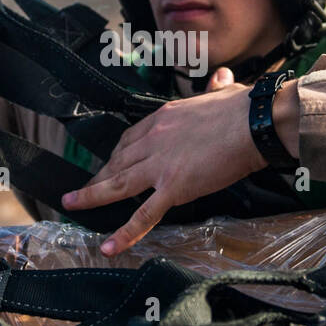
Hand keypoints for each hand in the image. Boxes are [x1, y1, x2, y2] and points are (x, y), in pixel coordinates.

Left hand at [61, 67, 268, 255]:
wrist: (253, 124)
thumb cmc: (243, 109)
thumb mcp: (221, 93)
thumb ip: (216, 88)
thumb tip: (221, 79)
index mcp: (163, 117)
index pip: (130, 139)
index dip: (117, 155)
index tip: (111, 164)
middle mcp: (154, 139)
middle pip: (117, 161)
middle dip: (99, 177)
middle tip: (83, 190)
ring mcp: (160, 165)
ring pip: (118, 185)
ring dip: (91, 196)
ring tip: (71, 206)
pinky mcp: (173, 188)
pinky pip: (144, 215)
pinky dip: (124, 232)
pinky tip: (109, 245)